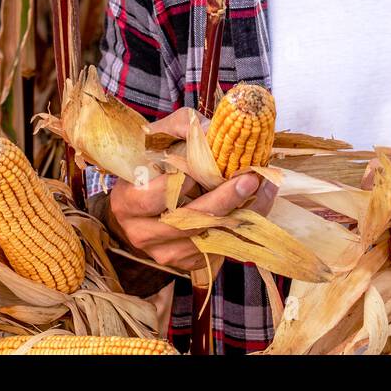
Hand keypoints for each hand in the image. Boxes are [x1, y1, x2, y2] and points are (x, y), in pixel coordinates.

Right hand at [106, 112, 275, 272]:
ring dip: (240, 214)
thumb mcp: (163, 137)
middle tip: (250, 179)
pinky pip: (219, 249)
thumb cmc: (155, 164)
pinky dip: (242, 227)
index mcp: (127, 203)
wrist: (147, 202)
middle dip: (223, 200)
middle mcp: (142, 233)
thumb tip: (212, 131)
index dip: (179, 185)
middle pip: (186, 222)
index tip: (203, 170)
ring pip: (207, 239)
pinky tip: (256, 205)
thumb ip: (184, 128)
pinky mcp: (188, 263)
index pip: (152, 198)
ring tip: (262, 189)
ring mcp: (165, 253)